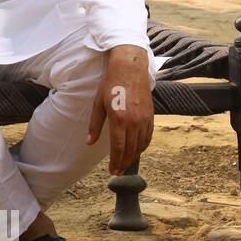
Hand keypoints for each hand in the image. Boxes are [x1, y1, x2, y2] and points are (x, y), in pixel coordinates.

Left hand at [86, 45, 154, 174]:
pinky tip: (136, 150)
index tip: (112, 171)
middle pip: (130, 150)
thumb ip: (94, 125)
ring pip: (140, 145)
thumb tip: (89, 142)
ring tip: (125, 164)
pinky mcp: (151, 116)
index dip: (115, 161)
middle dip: (124, 163)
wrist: (130, 69)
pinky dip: (142, 147)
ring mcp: (144, 119)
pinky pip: (148, 137)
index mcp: (119, 119)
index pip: (118, 147)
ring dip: (133, 157)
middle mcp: (134, 121)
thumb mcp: (97, 104)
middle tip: (118, 172)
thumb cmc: (110, 85)